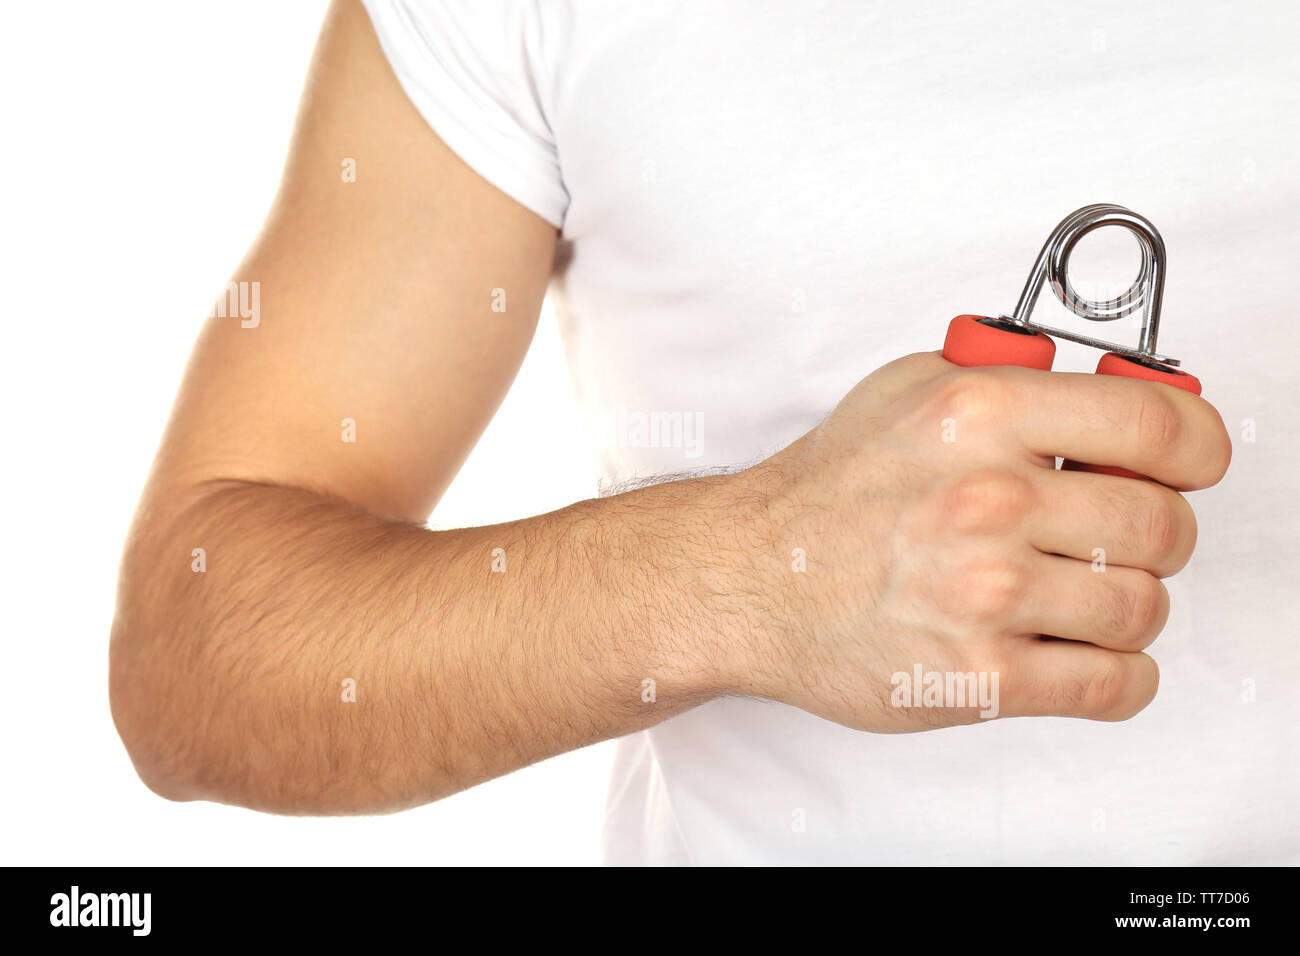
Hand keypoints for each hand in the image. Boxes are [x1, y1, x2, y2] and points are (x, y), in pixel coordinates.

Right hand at [730, 351, 1231, 731]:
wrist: (750, 578)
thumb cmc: (826, 493)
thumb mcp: (907, 389)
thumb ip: (1008, 377)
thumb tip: (1107, 393)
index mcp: (978, 415)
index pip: (1158, 427)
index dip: (1198, 448)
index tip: (1191, 463)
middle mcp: (987, 500)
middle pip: (1165, 525)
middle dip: (1154, 532)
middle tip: (1115, 533)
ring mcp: (986, 593)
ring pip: (1144, 608)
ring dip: (1126, 603)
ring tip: (1079, 593)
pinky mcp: (981, 676)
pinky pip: (1115, 684)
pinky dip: (1120, 674)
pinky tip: (1083, 650)